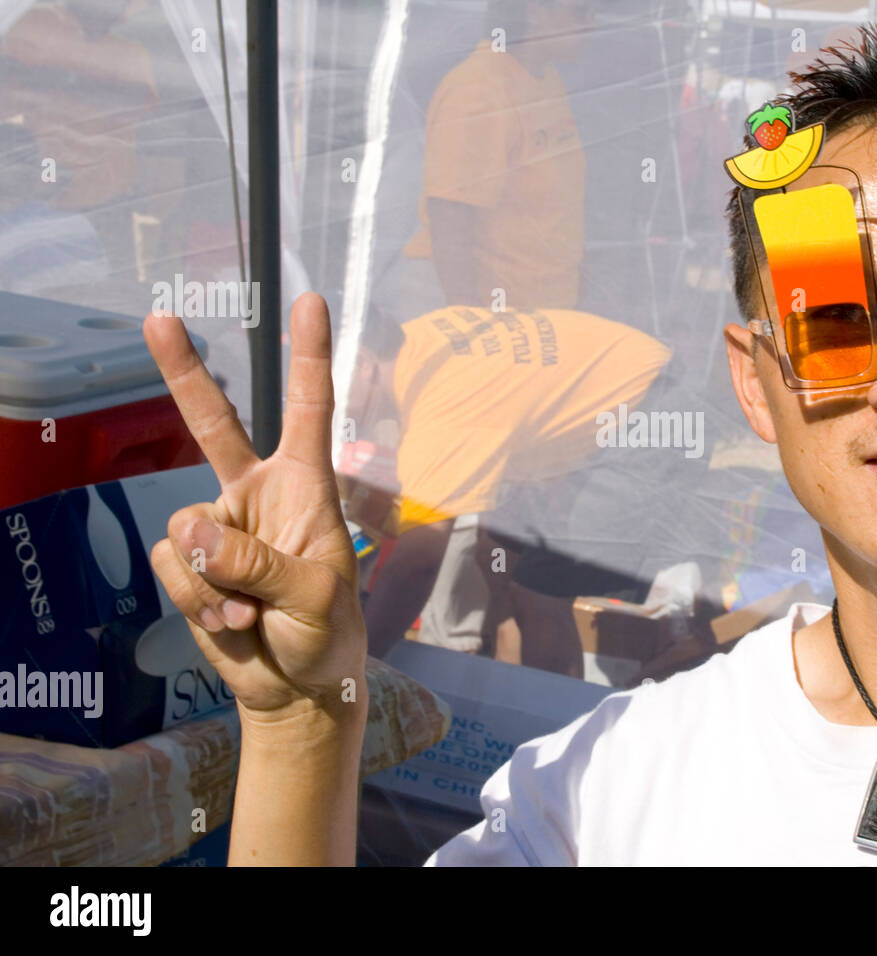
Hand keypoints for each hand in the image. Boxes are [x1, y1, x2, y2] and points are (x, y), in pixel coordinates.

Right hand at [143, 293, 367, 727]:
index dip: (309, 356)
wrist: (294, 687)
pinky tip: (232, 621)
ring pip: (185, 529)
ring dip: (213, 582)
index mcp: (305, 488)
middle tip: (158, 318)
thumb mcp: (313, 597)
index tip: (311, 301)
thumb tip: (189, 532)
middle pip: (213, 424)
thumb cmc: (325, 635)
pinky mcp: (186, 565)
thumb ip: (258, 564)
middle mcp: (256, 496)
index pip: (308, 410)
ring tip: (254, 613)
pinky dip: (197, 601)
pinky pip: (170, 568)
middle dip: (184, 372)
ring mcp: (216, 529)